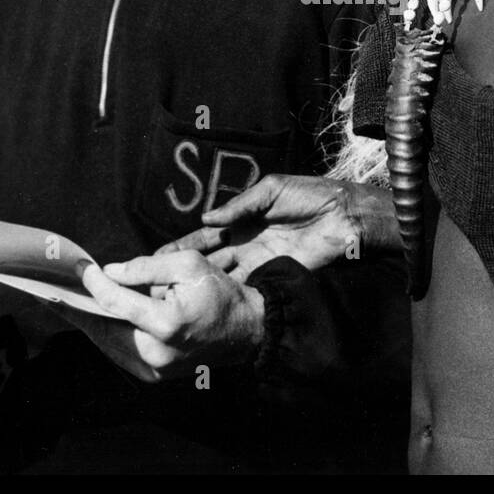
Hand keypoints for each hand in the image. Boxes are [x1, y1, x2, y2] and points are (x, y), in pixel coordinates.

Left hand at [68, 251, 265, 382]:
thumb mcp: (190, 266)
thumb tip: (110, 272)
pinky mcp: (153, 377)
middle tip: (52, 292)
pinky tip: (94, 319)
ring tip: (65, 304)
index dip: (95, 283)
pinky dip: (105, 336)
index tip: (82, 268)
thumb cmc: (220, 294)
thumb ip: (147, 267)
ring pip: (107, 344)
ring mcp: (153, 370)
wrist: (245, 332)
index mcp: (167, 324)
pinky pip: (119, 354)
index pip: (117, 301)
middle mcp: (156, 353)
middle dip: (77, 308)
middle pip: (102, 329)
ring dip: (87, 323)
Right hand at [157, 174, 398, 280]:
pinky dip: (227, 294)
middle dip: (180, 272)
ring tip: (169, 296)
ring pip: (221, 278)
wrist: (342, 215)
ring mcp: (258, 263)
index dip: (182, 247)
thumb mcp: (270, 190)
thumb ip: (239, 206)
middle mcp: (245, 245)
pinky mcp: (273, 276)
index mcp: (242, 221)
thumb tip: (206, 219)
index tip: (156, 257)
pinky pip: (246, 287)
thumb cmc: (309, 195)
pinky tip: (206, 303)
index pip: (205, 236)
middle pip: (207, 261)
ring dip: (199, 286)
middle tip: (151, 283)